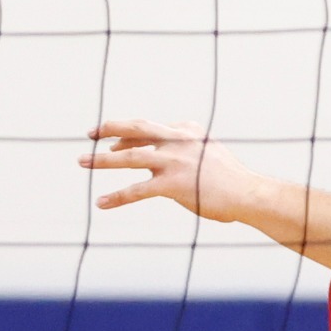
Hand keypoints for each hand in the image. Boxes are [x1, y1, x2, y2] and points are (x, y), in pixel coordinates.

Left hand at [80, 119, 263, 222]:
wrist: (249, 194)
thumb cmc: (233, 180)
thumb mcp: (211, 154)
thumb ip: (191, 151)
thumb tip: (175, 159)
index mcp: (187, 131)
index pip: (151, 128)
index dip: (129, 135)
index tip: (114, 141)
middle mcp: (178, 141)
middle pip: (137, 129)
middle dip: (110, 128)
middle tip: (90, 133)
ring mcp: (174, 161)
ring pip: (130, 157)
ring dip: (102, 159)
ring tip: (82, 161)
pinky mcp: (172, 184)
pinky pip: (137, 190)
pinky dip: (116, 197)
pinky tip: (101, 203)